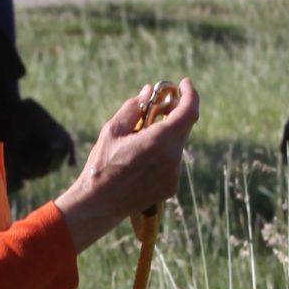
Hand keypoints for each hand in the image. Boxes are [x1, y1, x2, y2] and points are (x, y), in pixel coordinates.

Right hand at [53, 78, 199, 251]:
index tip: (183, 84)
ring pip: (177, 145)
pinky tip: (140, 160)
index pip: (189, 111)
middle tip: (156, 107)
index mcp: (159, 141)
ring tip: (140, 138)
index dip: (189, 94)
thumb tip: (149, 92)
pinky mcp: (171, 186)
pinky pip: (172, 162)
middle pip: (183, 127)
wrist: (99, 204)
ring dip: (165, 135)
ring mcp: (174, 175)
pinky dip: (162, 153)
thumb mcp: (112, 130)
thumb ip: (134, 108)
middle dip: (173, 113)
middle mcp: (172, 158)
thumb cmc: (101, 166)